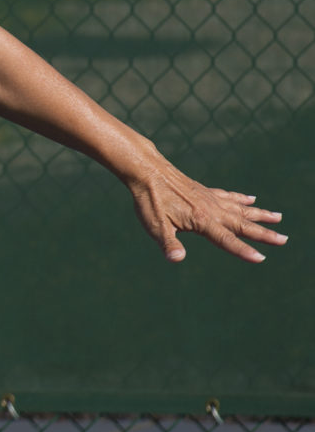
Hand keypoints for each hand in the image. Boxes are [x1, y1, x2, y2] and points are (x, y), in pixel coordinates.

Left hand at [125, 158, 285, 263]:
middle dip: (264, 233)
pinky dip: (242, 198)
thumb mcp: (155, 227)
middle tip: (284, 239)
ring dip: (260, 214)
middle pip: (243, 224)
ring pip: (241, 208)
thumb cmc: (150, 201)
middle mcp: (212, 208)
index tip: (261, 258)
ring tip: (278, 218)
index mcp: (202, 220)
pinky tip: (252, 199)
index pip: (227, 240)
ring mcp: (210, 198)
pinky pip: (229, 195)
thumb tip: (177, 260)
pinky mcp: (205, 190)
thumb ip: (169, 244)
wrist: (147, 172)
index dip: (243, 250)